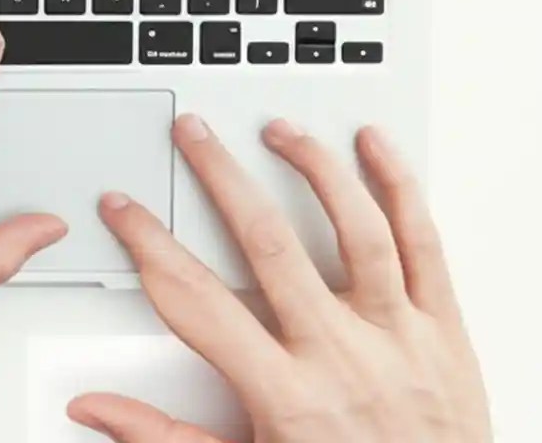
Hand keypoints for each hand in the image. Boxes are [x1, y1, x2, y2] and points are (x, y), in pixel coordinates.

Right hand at [68, 115, 489, 442]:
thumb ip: (163, 436)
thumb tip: (95, 408)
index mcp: (285, 395)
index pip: (197, 302)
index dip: (149, 247)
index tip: (125, 211)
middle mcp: (341, 356)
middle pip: (270, 245)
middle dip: (221, 178)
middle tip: (193, 134)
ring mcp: (399, 336)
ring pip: (354, 231)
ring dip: (312, 169)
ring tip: (278, 129)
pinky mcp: (446, 330)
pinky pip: (426, 245)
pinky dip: (401, 189)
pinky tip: (377, 149)